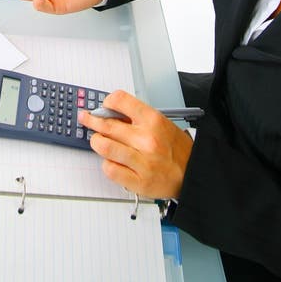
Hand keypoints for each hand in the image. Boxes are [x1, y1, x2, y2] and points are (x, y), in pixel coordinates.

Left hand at [78, 90, 192, 198]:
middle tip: (87, 119)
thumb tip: (110, 113)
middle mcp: (147, 139)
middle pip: (106, 124)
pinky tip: (112, 160)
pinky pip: (110, 168)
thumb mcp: (161, 123)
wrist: (193, 173)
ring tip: (98, 140)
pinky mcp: (138, 181)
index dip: (107, 102)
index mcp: (153, 120)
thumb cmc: (175, 149)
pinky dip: (107, 163)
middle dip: (92, 121)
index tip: (104, 106)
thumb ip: (136, 118)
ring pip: (103, 146)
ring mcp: (142, 161)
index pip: (119, 100)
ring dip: (96, 141)